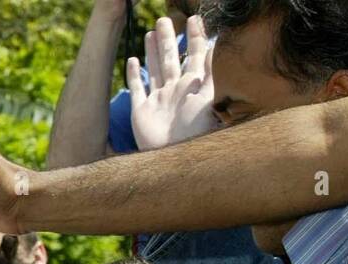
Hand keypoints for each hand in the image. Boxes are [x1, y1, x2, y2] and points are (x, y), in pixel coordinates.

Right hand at [129, 16, 216, 151]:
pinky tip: (132, 61)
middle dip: (169, 38)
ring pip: (155, 69)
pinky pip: (137, 89)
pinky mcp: (141, 112)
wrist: (174, 161)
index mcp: (192, 86)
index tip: (195, 19)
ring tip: (151, 33)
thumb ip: (210, 76)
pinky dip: (134, 75)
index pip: (195, 55)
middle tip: (165, 19)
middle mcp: (175, 90)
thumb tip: (215, 49)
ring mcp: (157, 100)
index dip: (195, 37)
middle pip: (171, 57)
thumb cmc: (195, 136)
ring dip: (153, 51)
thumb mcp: (207, 102)